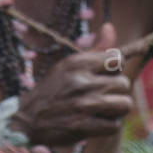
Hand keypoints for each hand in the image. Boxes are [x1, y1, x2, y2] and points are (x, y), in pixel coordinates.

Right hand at [14, 22, 132, 145]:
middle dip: (116, 91)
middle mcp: (81, 81)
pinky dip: (109, 125)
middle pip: (124, 83)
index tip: (105, 75)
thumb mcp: (69, 65)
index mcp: (77, 63)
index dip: (115, 68)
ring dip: (116, 109)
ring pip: (124, 104)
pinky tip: (97, 122)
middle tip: (102, 94)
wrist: (28, 118)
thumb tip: (110, 26)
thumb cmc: (53, 89)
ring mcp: (84, 104)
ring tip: (104, 109)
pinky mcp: (84, 126)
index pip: (117, 58)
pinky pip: (115, 125)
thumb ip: (95, 48)